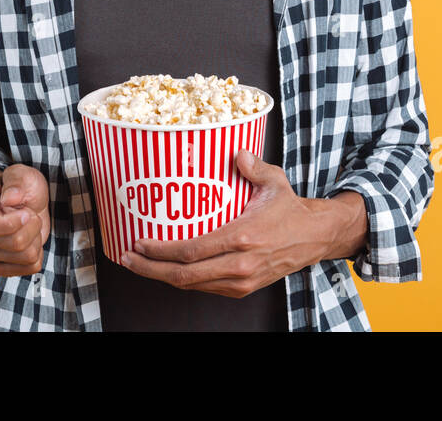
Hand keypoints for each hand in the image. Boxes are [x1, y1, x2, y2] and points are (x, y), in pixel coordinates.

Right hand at [0, 163, 50, 275]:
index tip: (27, 212)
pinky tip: (31, 240)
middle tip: (30, 213)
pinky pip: (29, 268)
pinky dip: (38, 252)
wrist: (20, 201)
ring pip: (25, 256)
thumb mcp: (19, 174)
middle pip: (14, 244)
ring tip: (30, 225)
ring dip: (37, 238)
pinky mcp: (0, 267)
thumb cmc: (17, 187)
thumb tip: (9, 199)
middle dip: (32, 226)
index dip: (10, 224)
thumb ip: (15, 182)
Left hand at [121, 151, 334, 297]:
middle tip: (128, 257)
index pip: (192, 251)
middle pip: (185, 276)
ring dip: (163, 277)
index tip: (139, 243)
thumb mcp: (274, 181)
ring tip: (141, 264)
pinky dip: (184, 281)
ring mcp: (241, 281)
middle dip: (151, 269)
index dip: (161, 251)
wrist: (312, 238)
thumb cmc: (289, 209)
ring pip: (193, 286)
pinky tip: (168, 269)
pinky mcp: (242, 288)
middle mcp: (239, 265)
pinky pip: (205, 288)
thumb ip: (253, 166)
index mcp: (242, 238)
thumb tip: (235, 153)